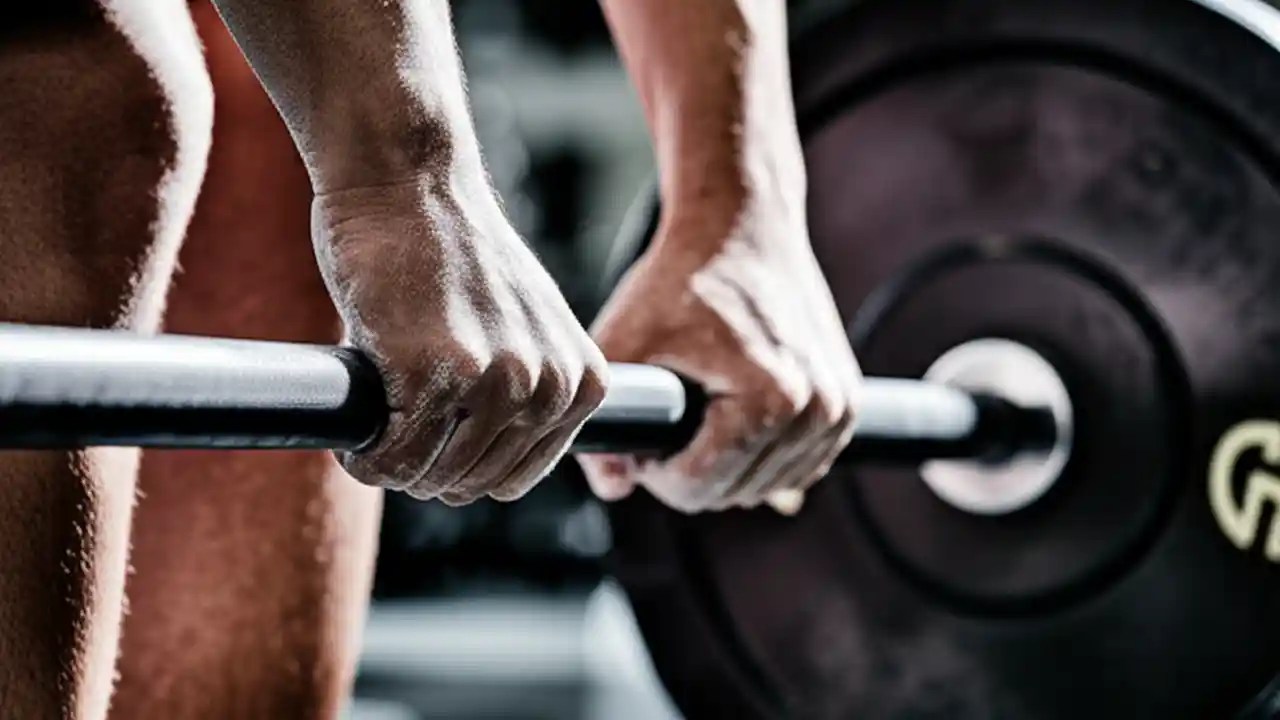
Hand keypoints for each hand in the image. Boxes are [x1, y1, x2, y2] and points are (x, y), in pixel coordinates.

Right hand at [312, 175, 608, 503]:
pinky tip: (355, 433)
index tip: (432, 437)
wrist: (410, 181)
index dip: (464, 465)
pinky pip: (390, 460)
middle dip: (425, 469)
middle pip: (472, 484)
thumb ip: (531, 384)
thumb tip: (493, 460)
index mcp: (581, 382)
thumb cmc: (453, 250)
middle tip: (393, 427)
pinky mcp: (433, 375)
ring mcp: (495, 384)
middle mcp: (550, 388)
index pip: (516, 476)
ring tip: (374, 425)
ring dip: (393, 466)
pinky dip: (363, 459)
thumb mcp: (526, 322)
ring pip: (432, 480)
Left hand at [578, 200, 860, 512]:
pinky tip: (731, 421)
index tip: (643, 430)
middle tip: (666, 417)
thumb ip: (610, 423)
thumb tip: (613, 488)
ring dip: (725, 467)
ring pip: (764, 488)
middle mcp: (817, 409)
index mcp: (770, 398)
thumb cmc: (681, 278)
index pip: (697, 486)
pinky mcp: (847, 406)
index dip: (653, 470)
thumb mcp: (625, 343)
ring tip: (696, 415)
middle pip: (731, 492)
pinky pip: (796, 469)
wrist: (741, 225)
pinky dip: (760, 459)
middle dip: (687, 469)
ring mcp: (839, 410)